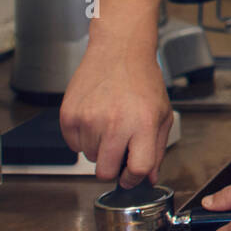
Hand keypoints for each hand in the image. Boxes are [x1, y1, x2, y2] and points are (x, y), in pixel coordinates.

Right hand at [60, 40, 172, 187]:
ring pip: (89, 158)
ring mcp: (89, 119)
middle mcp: (114, 123)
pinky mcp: (69, 115)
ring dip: (99, 148)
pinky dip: (83, 138)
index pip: (137, 170)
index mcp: (142, 124)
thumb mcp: (162, 115)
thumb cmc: (142, 80)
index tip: (130, 176)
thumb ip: (157, 150)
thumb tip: (148, 179)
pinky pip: (73, 145)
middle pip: (105, 172)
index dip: (134, 179)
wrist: (119, 51)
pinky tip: (95, 118)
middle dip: (112, 169)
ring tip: (109, 123)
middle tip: (118, 152)